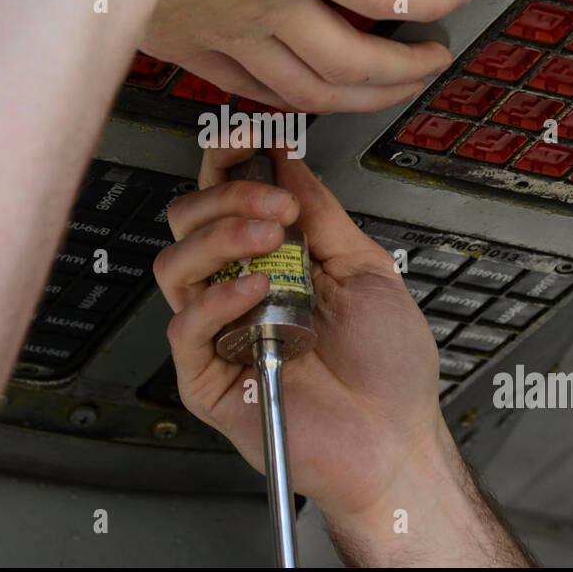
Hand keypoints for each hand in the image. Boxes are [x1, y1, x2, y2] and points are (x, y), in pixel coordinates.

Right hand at [152, 146, 450, 520]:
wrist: (397, 438)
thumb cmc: (387, 367)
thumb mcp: (367, 268)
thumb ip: (322, 214)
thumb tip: (289, 159)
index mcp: (270, 260)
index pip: (224, 198)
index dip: (226, 159)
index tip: (249, 133)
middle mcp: (236, 291)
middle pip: (186, 221)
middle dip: (226, 195)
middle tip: (276, 203)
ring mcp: (218, 334)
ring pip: (175, 265)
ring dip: (219, 237)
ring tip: (270, 238)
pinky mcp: (207, 380)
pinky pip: (186, 329)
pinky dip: (219, 301)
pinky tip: (260, 290)